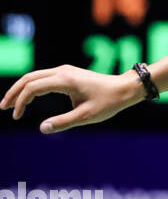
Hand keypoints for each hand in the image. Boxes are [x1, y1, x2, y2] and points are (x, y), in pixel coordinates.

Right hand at [1, 65, 143, 133]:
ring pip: (34, 76)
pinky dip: (31, 87)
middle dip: (14, 92)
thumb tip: (41, 128)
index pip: (33, 87)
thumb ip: (63, 122)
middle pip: (28, 78)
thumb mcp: (86, 116)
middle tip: (4, 108)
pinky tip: (28, 99)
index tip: (17, 117)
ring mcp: (64, 70)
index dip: (21, 102)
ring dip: (21, 89)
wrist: (124, 88)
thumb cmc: (108, 102)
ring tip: (11, 105)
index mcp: (65, 80)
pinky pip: (43, 78)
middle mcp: (62, 71)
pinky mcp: (67, 73)